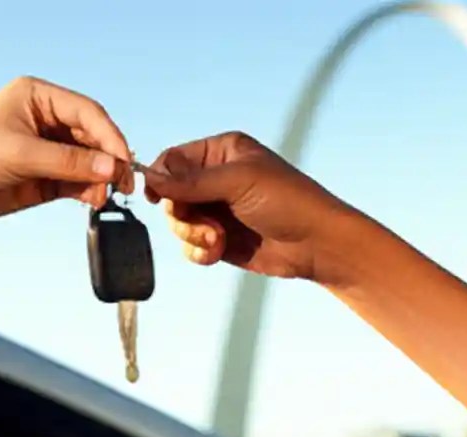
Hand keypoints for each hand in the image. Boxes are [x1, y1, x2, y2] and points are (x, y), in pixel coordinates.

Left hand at [0, 76, 134, 221]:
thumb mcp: (21, 154)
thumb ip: (69, 162)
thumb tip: (112, 167)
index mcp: (38, 96)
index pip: (88, 113)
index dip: (110, 137)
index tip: (123, 163)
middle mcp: (46, 118)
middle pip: (93, 137)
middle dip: (109, 160)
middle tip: (123, 184)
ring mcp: (46, 148)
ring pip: (88, 161)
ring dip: (100, 178)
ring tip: (104, 197)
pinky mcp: (44, 176)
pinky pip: (77, 180)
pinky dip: (88, 190)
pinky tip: (93, 200)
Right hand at [142, 132, 361, 282]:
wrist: (316, 244)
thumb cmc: (286, 201)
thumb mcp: (238, 181)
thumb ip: (192, 181)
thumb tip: (150, 178)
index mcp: (221, 152)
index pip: (173, 160)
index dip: (161, 179)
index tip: (158, 198)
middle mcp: (214, 179)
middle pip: (170, 195)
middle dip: (182, 214)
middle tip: (203, 226)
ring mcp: (216, 210)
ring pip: (177, 223)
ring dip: (191, 235)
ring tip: (216, 241)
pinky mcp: (218, 240)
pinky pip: (189, 245)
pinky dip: (198, 252)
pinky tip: (216, 253)